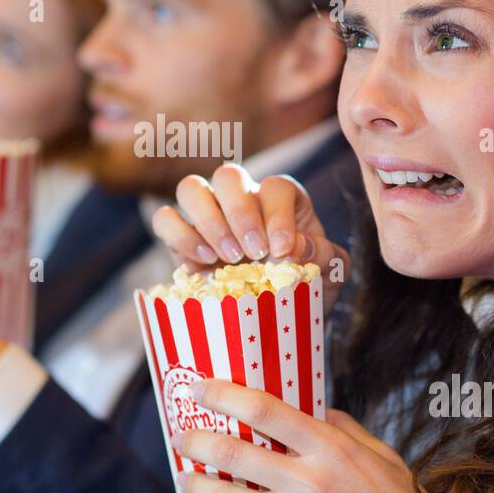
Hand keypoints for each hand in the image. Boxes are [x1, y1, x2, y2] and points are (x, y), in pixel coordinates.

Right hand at [151, 162, 350, 307]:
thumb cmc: (305, 287)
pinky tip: (204, 261)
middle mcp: (243, 199)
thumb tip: (298, 247)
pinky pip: (165, 218)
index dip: (279, 215)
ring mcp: (208, 215)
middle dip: (240, 211)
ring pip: (191, 188)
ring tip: (228, 257)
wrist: (277, 317)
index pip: (275, 187)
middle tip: (253, 252)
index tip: (282, 250)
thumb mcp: (328, 275)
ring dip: (208, 220)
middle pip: (228, 175)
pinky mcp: (181, 238)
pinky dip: (179, 236)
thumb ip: (325, 257)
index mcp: (282, 200)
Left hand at [172, 379, 477, 492]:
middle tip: (182, 436)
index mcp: (332, 448)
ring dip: (195, 484)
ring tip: (185, 477)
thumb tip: (306, 404)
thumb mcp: (379, 455)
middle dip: (196, 441)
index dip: (224, 395)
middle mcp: (313, 482)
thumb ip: (340, 426)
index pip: (265, 411)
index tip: (199, 387)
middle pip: (234, 453)